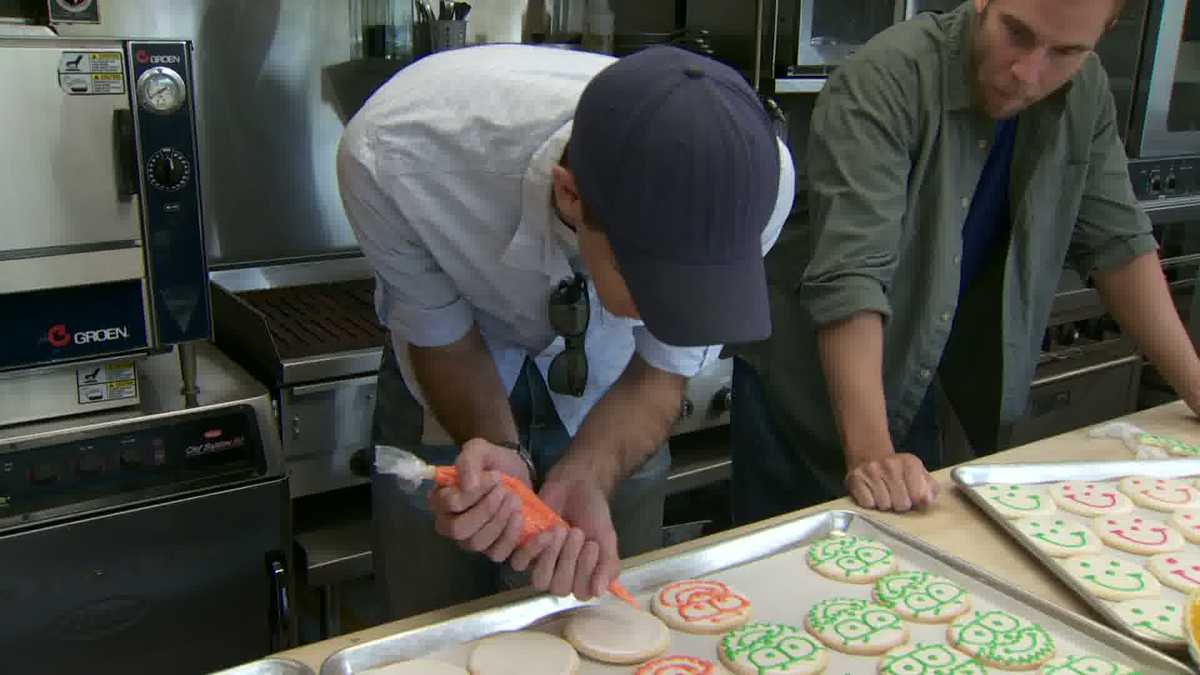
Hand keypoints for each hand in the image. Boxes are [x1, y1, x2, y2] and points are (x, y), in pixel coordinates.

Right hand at [430, 438, 530, 560]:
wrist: (518, 471)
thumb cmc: (493, 461)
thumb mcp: (480, 450)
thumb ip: (468, 461)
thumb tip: (467, 486)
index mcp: (442, 500)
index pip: (449, 505)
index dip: (473, 493)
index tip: (495, 476)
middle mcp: (452, 524)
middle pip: (459, 530)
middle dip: (486, 510)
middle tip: (505, 491)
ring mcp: (472, 540)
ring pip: (478, 544)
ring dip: (500, 521)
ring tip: (514, 500)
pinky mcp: (494, 548)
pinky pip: (499, 554)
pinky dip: (512, 536)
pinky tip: (521, 516)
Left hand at [507, 475, 617, 600]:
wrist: (576, 485)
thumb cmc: (593, 514)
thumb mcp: (607, 539)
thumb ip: (608, 565)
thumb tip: (599, 592)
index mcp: (583, 578)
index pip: (581, 593)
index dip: (585, 572)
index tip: (593, 545)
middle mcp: (561, 577)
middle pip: (559, 589)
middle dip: (569, 559)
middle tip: (577, 532)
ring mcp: (541, 565)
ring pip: (540, 580)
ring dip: (552, 555)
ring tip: (561, 529)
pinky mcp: (524, 550)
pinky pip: (520, 562)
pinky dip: (533, 548)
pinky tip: (545, 531)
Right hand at [845, 451, 938, 511]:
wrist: (869, 455)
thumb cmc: (898, 470)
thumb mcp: (919, 474)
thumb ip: (930, 489)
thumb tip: (926, 501)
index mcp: (910, 463)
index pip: (918, 497)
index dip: (915, 501)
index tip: (911, 496)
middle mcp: (890, 464)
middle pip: (901, 504)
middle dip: (899, 504)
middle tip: (896, 496)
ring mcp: (871, 471)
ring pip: (883, 506)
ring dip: (884, 504)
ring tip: (883, 493)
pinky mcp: (854, 479)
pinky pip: (867, 504)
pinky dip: (869, 502)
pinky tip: (871, 493)